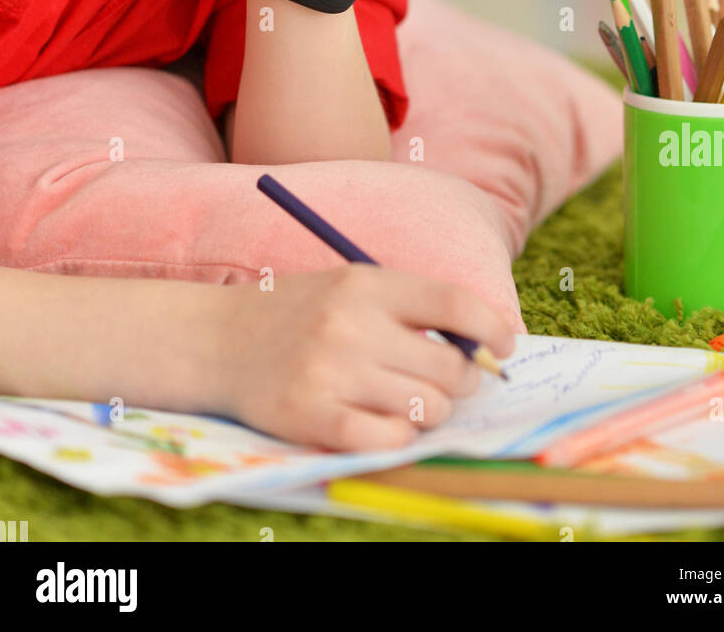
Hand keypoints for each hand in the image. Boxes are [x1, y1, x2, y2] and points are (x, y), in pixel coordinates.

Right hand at [214, 264, 514, 449]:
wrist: (218, 341)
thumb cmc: (300, 314)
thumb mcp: (352, 288)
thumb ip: (409, 308)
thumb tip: (481, 345)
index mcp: (367, 284)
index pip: (454, 302)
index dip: (492, 327)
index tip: (504, 345)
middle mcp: (351, 325)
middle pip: (448, 368)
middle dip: (461, 382)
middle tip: (445, 383)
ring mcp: (331, 372)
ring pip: (426, 408)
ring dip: (429, 412)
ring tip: (407, 401)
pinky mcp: (312, 417)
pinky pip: (389, 440)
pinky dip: (398, 437)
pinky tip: (384, 423)